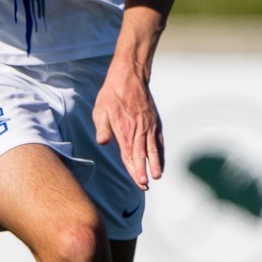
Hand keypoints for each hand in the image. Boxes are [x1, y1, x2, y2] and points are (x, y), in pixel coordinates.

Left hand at [94, 67, 163, 190]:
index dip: (134, 169)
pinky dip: (161, 152)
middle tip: (145, 185)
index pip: (129, 153)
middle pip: (142, 154)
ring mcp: (149, 125)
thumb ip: (102, 127)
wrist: (130, 76)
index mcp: (124, 128)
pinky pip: (159, 140)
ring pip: (154, 148)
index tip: (139, 181)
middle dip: (144, 170)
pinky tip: (162, 161)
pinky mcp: (155, 122)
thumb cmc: (112, 94)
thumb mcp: (100, 109)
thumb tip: (103, 142)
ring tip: (158, 176)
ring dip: (156, 163)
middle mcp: (139, 129)